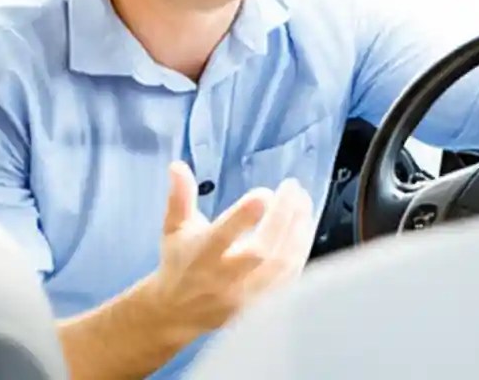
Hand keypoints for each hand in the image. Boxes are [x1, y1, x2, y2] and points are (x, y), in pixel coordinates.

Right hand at [148, 162, 315, 334]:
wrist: (178, 313)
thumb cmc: (179, 262)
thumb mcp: (174, 228)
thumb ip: (180, 197)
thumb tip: (178, 165)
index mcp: (201, 255)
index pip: (222, 237)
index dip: (243, 217)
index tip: (264, 194)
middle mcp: (223, 277)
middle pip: (259, 251)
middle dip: (281, 218)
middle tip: (293, 189)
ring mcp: (244, 294)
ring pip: (279, 266)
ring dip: (297, 233)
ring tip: (304, 204)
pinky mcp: (260, 305)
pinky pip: (288, 280)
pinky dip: (300, 252)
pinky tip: (305, 229)